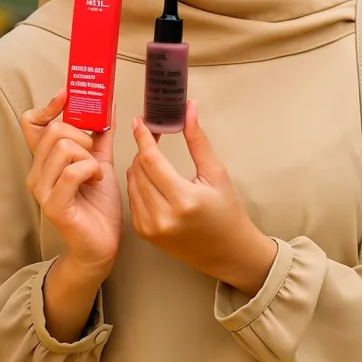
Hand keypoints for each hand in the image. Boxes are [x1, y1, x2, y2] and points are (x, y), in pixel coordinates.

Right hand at [20, 88, 122, 277]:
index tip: (68, 96)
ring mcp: (42, 190)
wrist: (102, 244)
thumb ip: (101, 134)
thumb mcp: (101, 160)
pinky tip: (96, 180)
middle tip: (93, 154)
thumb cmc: (98, 204)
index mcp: (45, 160)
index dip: (49, 106)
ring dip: (89, 156)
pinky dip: (91, 170)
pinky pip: (73, 171)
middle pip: (54, 130)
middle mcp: (38, 172)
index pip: (31, 122)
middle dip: (82, 136)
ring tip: (95, 171)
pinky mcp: (54, 205)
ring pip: (63, 148)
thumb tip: (109, 105)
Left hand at [126, 100, 276, 294]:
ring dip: (137, 165)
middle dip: (142, 149)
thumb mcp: (217, 173)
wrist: (229, 252)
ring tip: (150, 154)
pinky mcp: (146, 235)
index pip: (152, 161)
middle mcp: (163, 217)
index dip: (144, 138)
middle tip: (149, 134)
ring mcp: (151, 229)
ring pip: (132, 184)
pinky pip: (133, 200)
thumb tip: (189, 108)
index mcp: (184, 200)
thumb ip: (198, 140)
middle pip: (138, 170)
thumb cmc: (228, 212)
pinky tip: (150, 176)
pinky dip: (138, 184)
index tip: (140, 122)